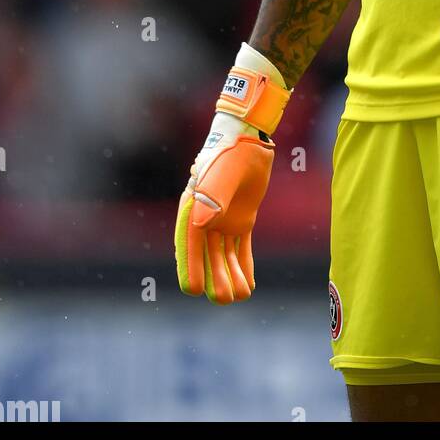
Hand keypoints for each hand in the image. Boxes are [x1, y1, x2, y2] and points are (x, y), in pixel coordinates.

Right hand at [175, 115, 274, 303]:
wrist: (249, 140)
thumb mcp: (223, 173)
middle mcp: (205, 219)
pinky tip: (250, 284)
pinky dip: (244, 265)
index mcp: (194, 209)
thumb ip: (213, 196)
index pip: (189, 244)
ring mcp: (223, 222)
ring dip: (231, 276)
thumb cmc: (231, 153)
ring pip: (224, 256)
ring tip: (241, 296)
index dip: (189, 267)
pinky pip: (241, 248)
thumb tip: (201, 224)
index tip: (191, 290)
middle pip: (207, 256)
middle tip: (225, 300)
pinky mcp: (241, 220)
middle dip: (215, 279)